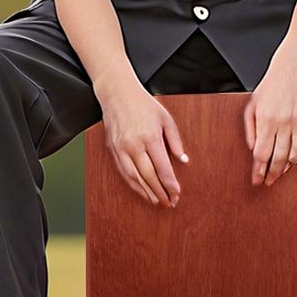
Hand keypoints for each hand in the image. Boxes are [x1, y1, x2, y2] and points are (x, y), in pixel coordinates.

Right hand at [99, 84, 186, 207]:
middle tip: (170, 202)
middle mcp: (133, 145)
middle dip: (160, 191)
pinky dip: (134, 184)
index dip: (169, 182)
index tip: (177, 193)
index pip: (162, 166)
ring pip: (134, 177)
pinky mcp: (113, 151)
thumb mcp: (166, 118)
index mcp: (150, 137)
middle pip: (148, 175)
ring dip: (146, 192)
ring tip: (157, 201)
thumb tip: (183, 160)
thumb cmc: (145, 105)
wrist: (118, 95)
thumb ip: (175, 140)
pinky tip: (142, 191)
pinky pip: (123, 172)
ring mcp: (121, 149)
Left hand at [247, 54, 296, 185]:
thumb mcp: (252, 106)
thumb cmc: (270, 88)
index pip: (262, 153)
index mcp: (267, 120)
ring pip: (295, 153)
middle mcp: (284, 122)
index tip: (256, 180)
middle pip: (279, 157)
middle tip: (268, 181)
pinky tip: (294, 160)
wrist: (292, 70)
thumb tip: (253, 150)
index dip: (259, 170)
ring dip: (286, 167)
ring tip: (280, 172)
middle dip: (272, 174)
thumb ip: (250, 129)